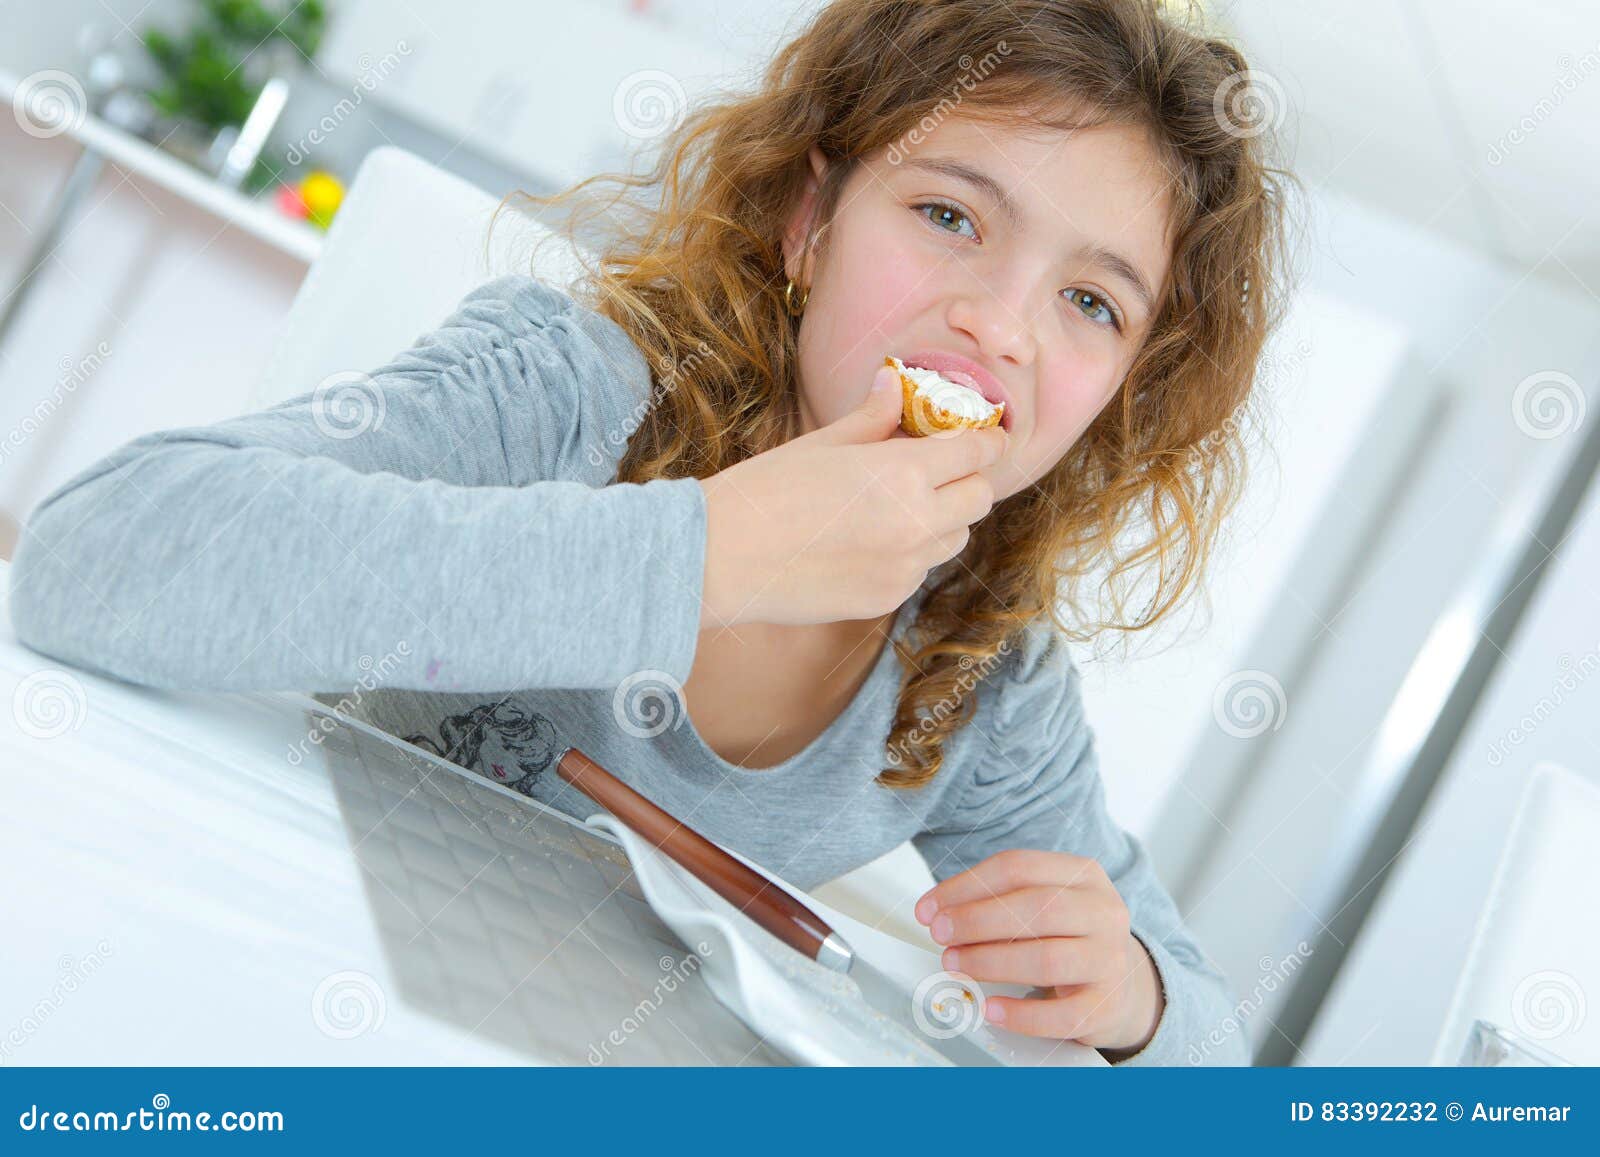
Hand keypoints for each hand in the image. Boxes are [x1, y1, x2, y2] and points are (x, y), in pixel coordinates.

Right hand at [697, 364, 1008, 628]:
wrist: (720, 557)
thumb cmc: (764, 491)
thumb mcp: (822, 444)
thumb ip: (872, 418)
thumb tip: (894, 383)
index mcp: (903, 472)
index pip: (977, 453)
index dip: (985, 441)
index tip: (981, 437)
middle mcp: (916, 522)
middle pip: (980, 499)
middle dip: (969, 480)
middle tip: (942, 469)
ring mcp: (905, 567)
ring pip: (955, 539)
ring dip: (945, 519)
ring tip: (903, 505)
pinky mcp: (887, 598)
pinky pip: (921, 570)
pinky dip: (912, 553)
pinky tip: (872, 540)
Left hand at [913, 849, 1163, 1056]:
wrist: (1123, 985)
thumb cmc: (1068, 938)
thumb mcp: (1044, 904)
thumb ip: (997, 901)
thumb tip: (937, 913)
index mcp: (1083, 874)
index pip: (1017, 868)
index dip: (965, 886)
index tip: (929, 908)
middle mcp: (1103, 912)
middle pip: (1035, 908)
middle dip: (976, 921)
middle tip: (940, 935)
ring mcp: (1110, 960)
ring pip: (1046, 959)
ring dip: (990, 962)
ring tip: (955, 965)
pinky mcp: (1107, 1006)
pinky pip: (1061, 1015)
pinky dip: (1020, 1014)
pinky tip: (991, 1009)